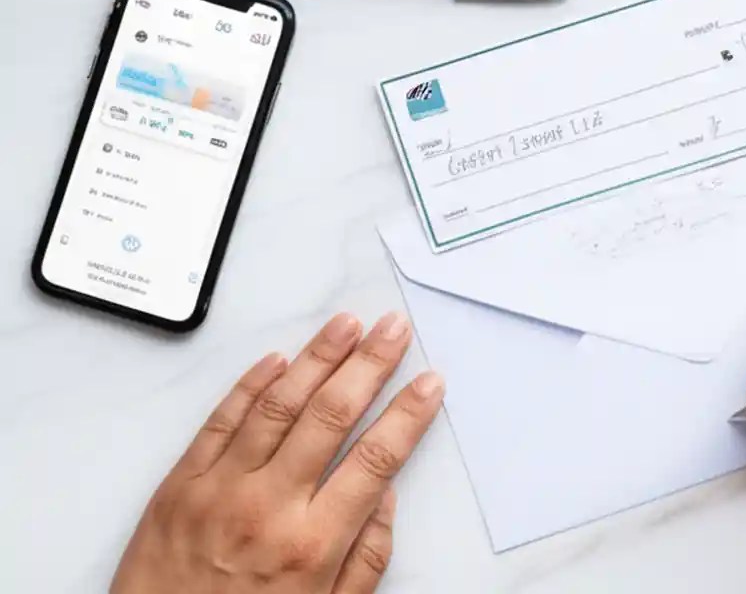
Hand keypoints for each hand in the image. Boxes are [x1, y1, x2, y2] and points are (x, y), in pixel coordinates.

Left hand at [111, 312, 443, 593]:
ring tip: (346, 325)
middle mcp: (268, 507)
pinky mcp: (179, 485)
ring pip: (278, 405)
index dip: (408, 415)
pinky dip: (250, 385)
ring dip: (317, 358)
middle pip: (331, 415)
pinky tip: (278, 360)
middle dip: (370, 364)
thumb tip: (385, 499)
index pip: (375, 458)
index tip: (429, 384)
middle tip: (393, 329)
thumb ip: (365, 558)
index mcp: (312, 544)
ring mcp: (219, 490)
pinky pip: (220, 421)